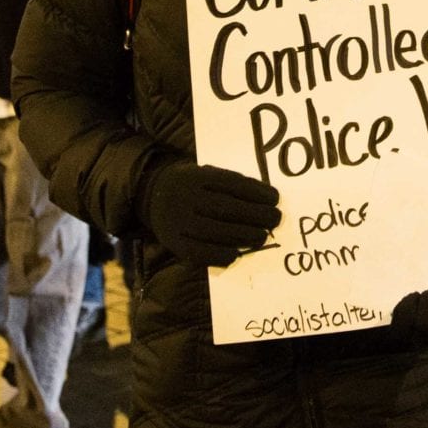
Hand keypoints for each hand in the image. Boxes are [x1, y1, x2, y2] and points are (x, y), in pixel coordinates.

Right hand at [141, 161, 281, 267]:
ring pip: (215, 231)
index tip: (275, 198)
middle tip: (275, 219)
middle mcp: (186, 197)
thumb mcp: (206, 173)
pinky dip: (220, 254)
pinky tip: (235, 254)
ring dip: (244, 236)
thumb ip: (230, 183)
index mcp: (196, 176)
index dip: (256, 192)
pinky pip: (199, 252)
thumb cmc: (191, 186)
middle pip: (226, 208)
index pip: (231, 184)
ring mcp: (179, 221)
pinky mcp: (174, 242)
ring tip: (262, 236)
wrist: (151, 195)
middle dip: (256, 215)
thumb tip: (265, 198)